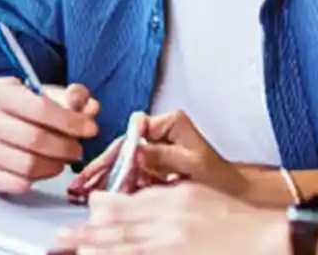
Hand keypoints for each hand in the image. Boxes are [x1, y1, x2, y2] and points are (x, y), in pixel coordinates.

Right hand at [0, 78, 98, 193]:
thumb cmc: (25, 111)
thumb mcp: (48, 95)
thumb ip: (73, 98)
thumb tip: (89, 108)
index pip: (40, 107)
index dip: (70, 121)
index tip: (90, 129)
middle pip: (35, 139)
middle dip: (65, 146)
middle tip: (78, 150)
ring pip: (28, 165)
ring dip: (54, 165)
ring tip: (62, 160)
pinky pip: (17, 184)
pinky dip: (37, 180)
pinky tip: (43, 169)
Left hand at [56, 183, 288, 254]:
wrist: (268, 239)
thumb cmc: (235, 217)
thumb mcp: (196, 194)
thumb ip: (162, 196)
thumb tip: (128, 200)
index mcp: (173, 199)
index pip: (130, 204)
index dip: (103, 210)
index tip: (85, 211)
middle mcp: (170, 220)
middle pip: (122, 227)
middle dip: (89, 233)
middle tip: (62, 237)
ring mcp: (175, 243)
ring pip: (128, 247)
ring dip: (100, 249)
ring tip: (75, 250)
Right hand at [79, 110, 248, 197]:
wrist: (234, 193)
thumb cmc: (220, 178)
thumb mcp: (192, 164)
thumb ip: (164, 155)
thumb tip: (137, 149)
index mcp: (170, 122)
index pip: (134, 134)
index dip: (116, 153)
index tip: (101, 168)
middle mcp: (161, 130)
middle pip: (125, 148)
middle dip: (104, 167)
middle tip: (83, 182)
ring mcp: (158, 146)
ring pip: (126, 161)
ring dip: (110, 177)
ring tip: (87, 191)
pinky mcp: (157, 162)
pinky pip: (135, 172)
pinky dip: (122, 184)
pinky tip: (108, 195)